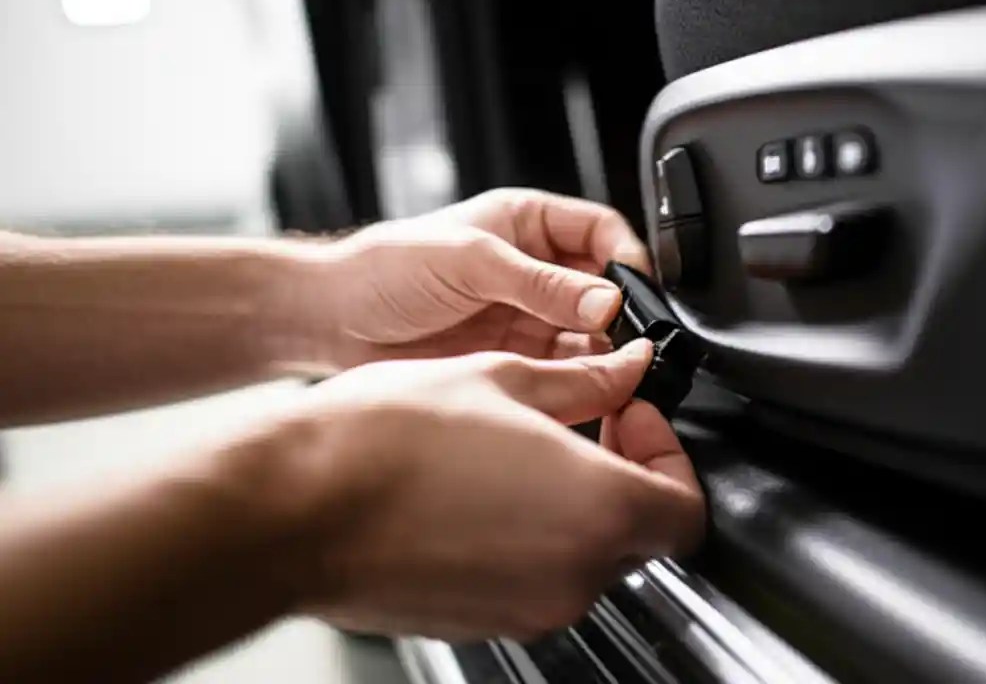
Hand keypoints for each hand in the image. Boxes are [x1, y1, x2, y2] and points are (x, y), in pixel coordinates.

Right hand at [289, 340, 704, 640]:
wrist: (292, 509)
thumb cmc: (384, 443)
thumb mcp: (502, 380)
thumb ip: (585, 382)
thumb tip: (626, 372)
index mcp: (597, 510)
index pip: (687, 505)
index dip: (670, 455)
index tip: (632, 417)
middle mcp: (574, 574)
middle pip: (641, 531)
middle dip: (623, 471)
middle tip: (587, 421)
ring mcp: (529, 608)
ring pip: (586, 555)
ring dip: (574, 503)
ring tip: (522, 447)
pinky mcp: (486, 619)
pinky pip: (535, 577)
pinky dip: (529, 536)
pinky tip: (483, 488)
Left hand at [316, 188, 649, 366]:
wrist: (331, 321)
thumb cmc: (385, 268)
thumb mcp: (470, 261)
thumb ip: (540, 284)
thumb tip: (605, 301)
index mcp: (528, 223)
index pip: (601, 232)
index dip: (627, 257)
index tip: (637, 290)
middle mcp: (534, 269)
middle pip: (604, 287)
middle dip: (621, 312)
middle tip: (628, 338)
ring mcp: (526, 316)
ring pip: (591, 333)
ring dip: (605, 351)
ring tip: (610, 368)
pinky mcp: (514, 359)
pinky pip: (564, 368)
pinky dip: (581, 379)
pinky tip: (584, 388)